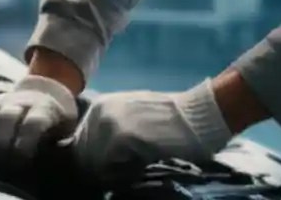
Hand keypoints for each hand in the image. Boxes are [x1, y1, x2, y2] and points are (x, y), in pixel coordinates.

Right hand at [0, 74, 78, 172]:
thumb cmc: (56, 124)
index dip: (25, 143)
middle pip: (5, 118)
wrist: (46, 94)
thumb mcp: (64, 133)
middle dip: (1, 144)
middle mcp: (21, 102)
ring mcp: (1, 100)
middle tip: (2, 164)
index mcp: (46, 110)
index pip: (33, 123)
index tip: (22, 160)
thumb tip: (39, 166)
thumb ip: (53, 147)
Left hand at [69, 79, 234, 182]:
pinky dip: (123, 174)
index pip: (80, 144)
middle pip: (83, 156)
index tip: (115, 166)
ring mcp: (108, 123)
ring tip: (136, 165)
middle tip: (127, 169)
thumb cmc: (171, 122)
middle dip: (101, 168)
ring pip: (93, 164)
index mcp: (99, 106)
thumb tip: (92, 157)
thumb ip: (111, 131)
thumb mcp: (133, 117)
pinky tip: (142, 163)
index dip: (95, 161)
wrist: (199, 115)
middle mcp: (98, 111)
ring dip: (112, 172)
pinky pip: (108, 169)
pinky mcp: (121, 137)